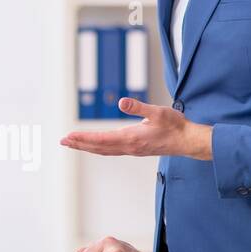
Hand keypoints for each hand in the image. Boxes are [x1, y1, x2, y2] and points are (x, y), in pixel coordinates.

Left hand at [60, 97, 211, 159]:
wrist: (188, 141)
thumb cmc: (175, 126)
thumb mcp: (157, 112)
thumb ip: (139, 107)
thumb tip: (121, 101)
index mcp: (131, 138)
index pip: (101, 139)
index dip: (84, 138)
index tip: (69, 136)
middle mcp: (128, 147)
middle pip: (98, 147)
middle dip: (79, 144)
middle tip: (62, 141)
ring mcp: (131, 150)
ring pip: (103, 150)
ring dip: (87, 147)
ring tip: (73, 144)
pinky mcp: (135, 149)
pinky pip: (111, 150)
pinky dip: (98, 148)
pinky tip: (94, 146)